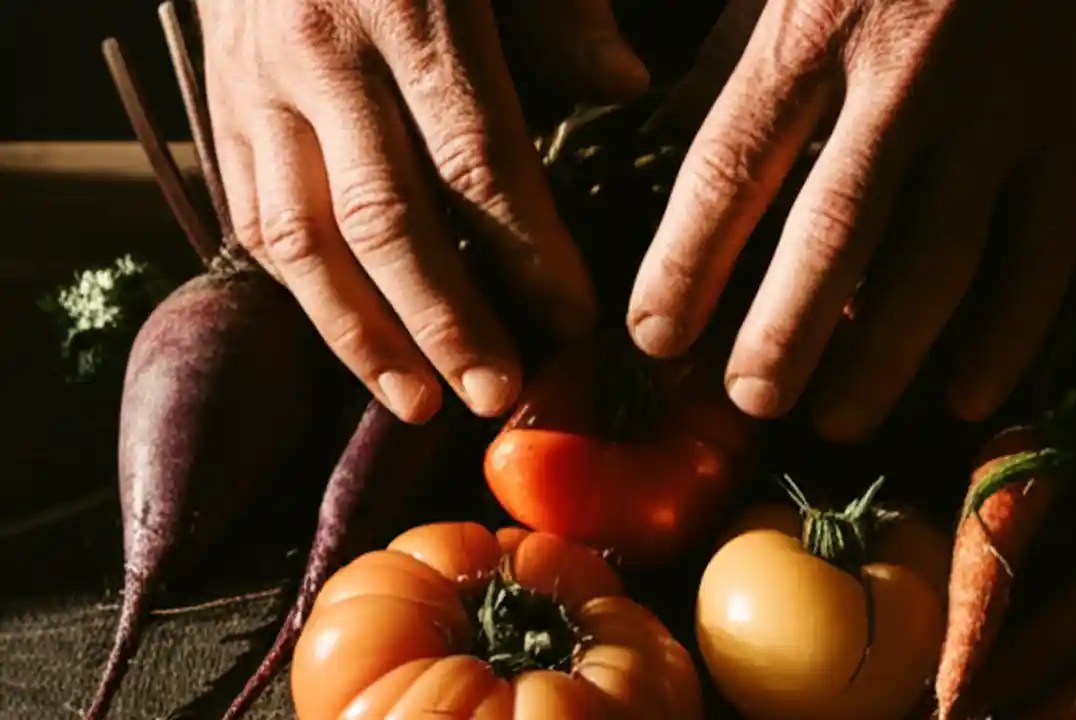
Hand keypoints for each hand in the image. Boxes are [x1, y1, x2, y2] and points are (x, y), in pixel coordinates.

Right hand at [196, 0, 648, 422]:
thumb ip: (561, 16)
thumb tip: (626, 90)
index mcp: (411, 9)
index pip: (481, 162)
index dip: (529, 254)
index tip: (574, 321)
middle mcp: (324, 56)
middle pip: (387, 220)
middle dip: (447, 320)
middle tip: (496, 393)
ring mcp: (257, 87)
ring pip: (303, 240)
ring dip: (362, 336)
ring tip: (415, 404)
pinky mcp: (219, 108)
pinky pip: (254, 218)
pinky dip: (305, 291)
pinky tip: (351, 340)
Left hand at [628, 0, 1075, 440]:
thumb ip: (734, 60)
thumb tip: (670, 148)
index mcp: (815, 24)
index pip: (734, 164)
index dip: (688, 263)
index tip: (654, 339)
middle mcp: (905, 73)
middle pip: (837, 229)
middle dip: (785, 330)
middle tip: (750, 402)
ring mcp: (998, 105)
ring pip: (942, 258)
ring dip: (887, 355)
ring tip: (836, 419)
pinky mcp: (1070, 127)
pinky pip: (1046, 249)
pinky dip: (1011, 335)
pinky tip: (967, 397)